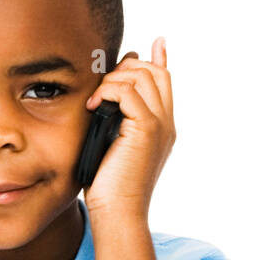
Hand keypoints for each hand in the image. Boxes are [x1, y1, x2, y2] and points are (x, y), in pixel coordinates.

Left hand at [83, 36, 174, 219]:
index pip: (165, 81)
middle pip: (155, 72)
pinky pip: (128, 91)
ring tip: (94, 101)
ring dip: (113, 80)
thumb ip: (112, 124)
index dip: (157, 59)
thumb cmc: (108, 190)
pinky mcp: (147, 129)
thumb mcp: (109, 150)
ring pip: (142, 76)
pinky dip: (107, 91)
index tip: (148, 45)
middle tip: (102, 85)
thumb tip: (100, 104)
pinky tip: (93, 106)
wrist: (118, 214)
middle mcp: (166, 124)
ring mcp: (159, 125)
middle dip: (126, 68)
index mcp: (162, 128)